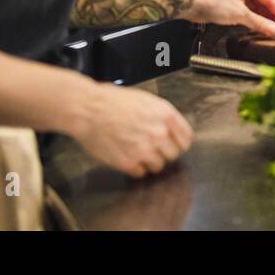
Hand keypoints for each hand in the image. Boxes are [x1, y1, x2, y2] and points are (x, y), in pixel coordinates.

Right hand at [72, 84, 193, 178]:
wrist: (89, 109)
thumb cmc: (114, 102)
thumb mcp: (147, 101)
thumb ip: (163, 117)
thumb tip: (173, 131)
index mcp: (166, 115)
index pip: (186, 140)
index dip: (179, 143)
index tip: (174, 145)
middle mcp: (158, 133)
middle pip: (173, 155)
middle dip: (164, 152)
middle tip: (151, 147)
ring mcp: (144, 149)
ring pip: (158, 166)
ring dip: (150, 161)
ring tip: (136, 151)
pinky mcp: (128, 162)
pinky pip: (141, 173)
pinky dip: (135, 167)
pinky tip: (126, 156)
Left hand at [185, 0, 274, 36]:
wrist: (191, 4)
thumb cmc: (212, 1)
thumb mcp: (239, 14)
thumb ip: (259, 22)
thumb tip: (274, 29)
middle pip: (264, 2)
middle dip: (272, 15)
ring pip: (255, 8)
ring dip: (262, 18)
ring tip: (270, 30)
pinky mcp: (230, 4)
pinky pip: (246, 11)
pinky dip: (252, 19)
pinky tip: (256, 27)